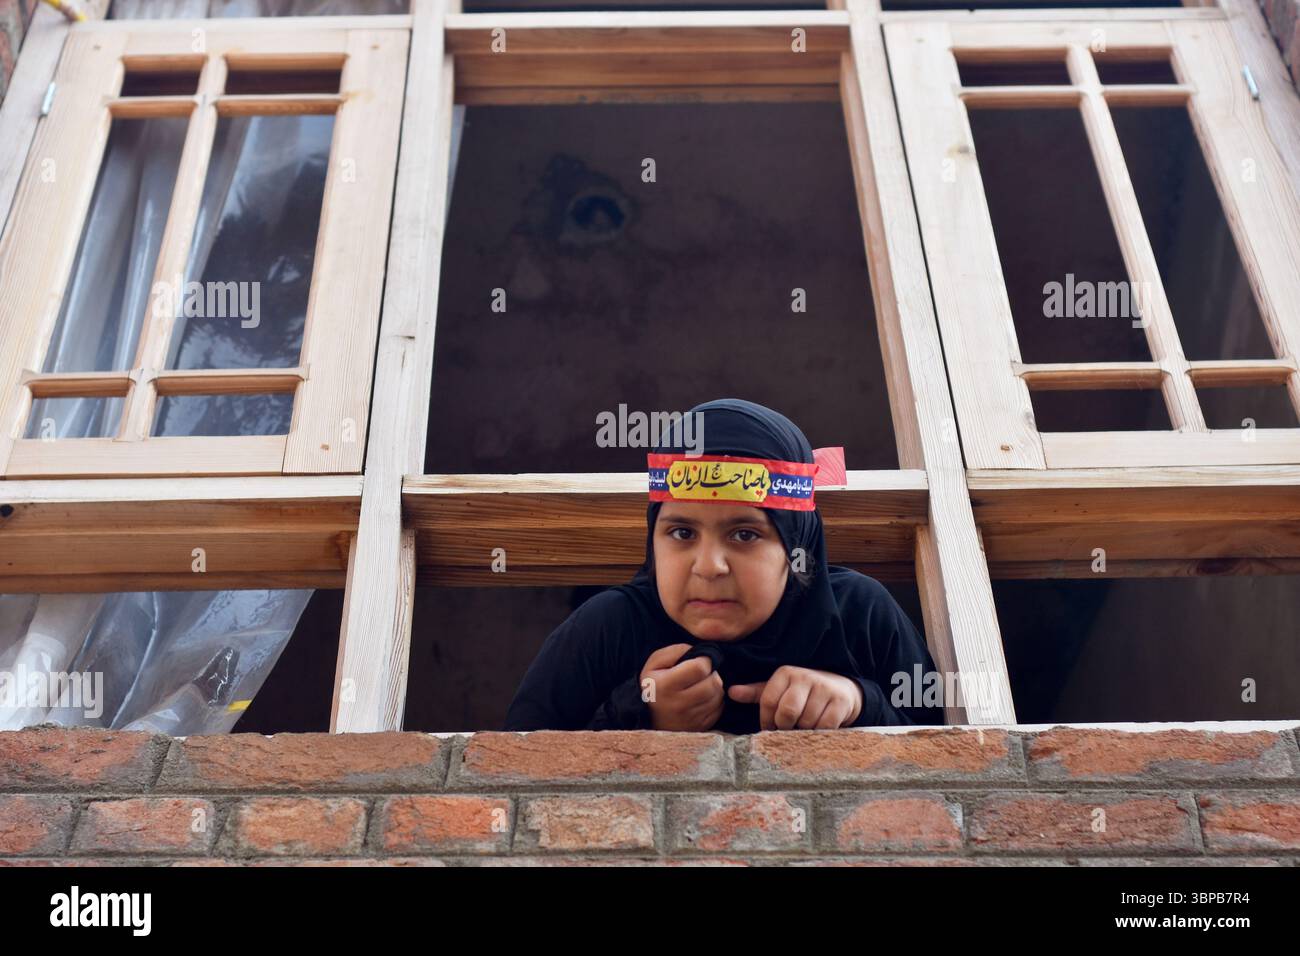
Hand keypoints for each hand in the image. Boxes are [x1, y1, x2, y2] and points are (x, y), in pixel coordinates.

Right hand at [640, 644, 724, 731]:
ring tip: (702, 685)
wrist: (646, 717)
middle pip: (713, 684)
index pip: (700, 668)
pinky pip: (718, 709)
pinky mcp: (698, 728)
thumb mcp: (655, 662)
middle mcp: (678, 704)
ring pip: (718, 696)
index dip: (704, 660)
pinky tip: (702, 698)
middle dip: (712, 674)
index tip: (699, 661)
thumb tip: (700, 652)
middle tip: (703, 674)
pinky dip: (714, 701)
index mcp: (666, 685)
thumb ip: (676, 651)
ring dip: (714, 687)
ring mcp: (690, 719)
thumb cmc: (652, 685)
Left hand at [727, 666, 862, 729]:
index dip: (766, 720)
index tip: (770, 727)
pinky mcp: (840, 701)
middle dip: (785, 725)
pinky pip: (824, 725)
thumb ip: (756, 693)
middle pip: (787, 711)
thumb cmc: (802, 692)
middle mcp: (804, 677)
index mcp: (785, 673)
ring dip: (803, 730)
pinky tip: (818, 727)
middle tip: (788, 728)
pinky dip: (819, 732)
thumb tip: (731, 692)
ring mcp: (824, 688)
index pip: (768, 700)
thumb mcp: (779, 689)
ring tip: (804, 726)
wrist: (841, 688)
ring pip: (806, 720)